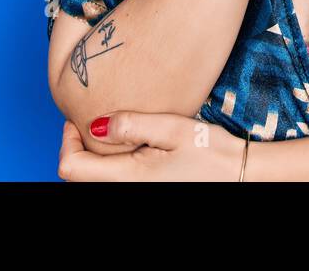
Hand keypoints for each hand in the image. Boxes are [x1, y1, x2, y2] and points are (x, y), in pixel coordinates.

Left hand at [57, 112, 246, 180]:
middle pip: (81, 173)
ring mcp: (136, 191)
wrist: (241, 174)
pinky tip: (132, 142)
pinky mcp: (145, 188)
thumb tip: (94, 124)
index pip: (71, 167)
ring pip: (97, 176)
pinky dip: (112, 160)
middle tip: (98, 117)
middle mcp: (127, 190)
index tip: (79, 118)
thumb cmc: (213, 152)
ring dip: (96, 152)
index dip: (67, 140)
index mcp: (128, 178)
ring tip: (116, 127)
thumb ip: (132, 125)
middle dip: (80, 144)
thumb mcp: (173, 129)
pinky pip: (115, 177)